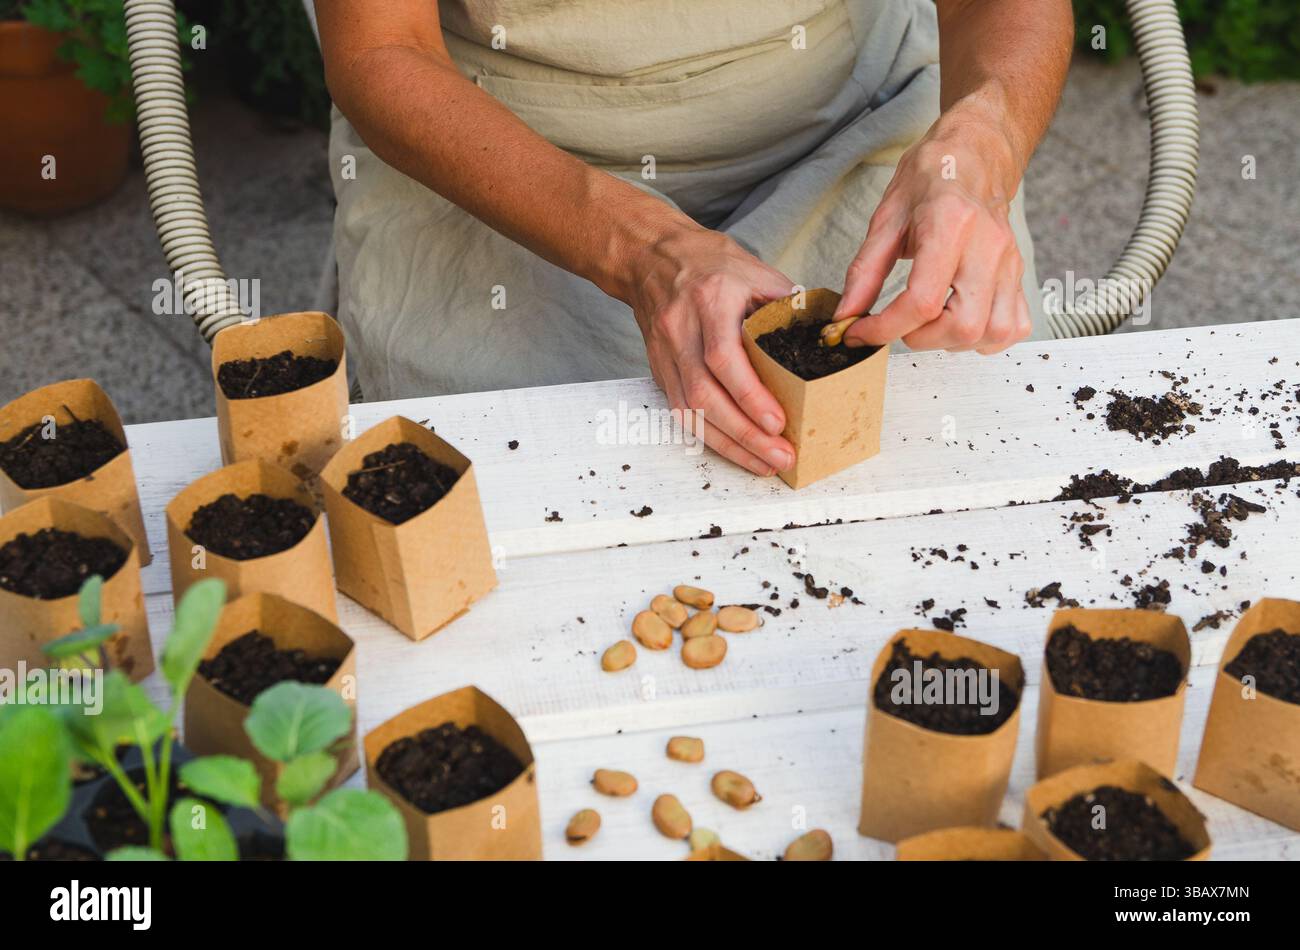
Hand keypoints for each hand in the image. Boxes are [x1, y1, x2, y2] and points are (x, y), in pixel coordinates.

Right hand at [623, 225, 796, 475]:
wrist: (654, 259)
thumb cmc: (711, 264)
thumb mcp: (755, 272)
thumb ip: (788, 305)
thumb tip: (829, 336)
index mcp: (709, 300)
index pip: (723, 357)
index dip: (750, 395)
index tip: (778, 422)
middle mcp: (680, 329)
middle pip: (705, 394)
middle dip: (744, 432)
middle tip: (780, 455)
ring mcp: (665, 353)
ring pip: (690, 410)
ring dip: (729, 444)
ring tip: (765, 463)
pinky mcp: (660, 371)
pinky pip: (681, 412)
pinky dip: (711, 437)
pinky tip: (738, 451)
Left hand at [838, 111, 1031, 354]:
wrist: (975, 153)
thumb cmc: (932, 177)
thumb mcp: (886, 217)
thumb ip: (864, 271)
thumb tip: (847, 314)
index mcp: (950, 226)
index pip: (921, 302)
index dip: (884, 328)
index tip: (861, 332)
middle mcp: (987, 247)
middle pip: (964, 326)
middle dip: (922, 339)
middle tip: (900, 323)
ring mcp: (1009, 262)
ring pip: (992, 332)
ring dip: (953, 342)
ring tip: (929, 323)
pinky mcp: (1019, 273)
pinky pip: (1014, 325)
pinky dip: (986, 338)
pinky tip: (959, 321)